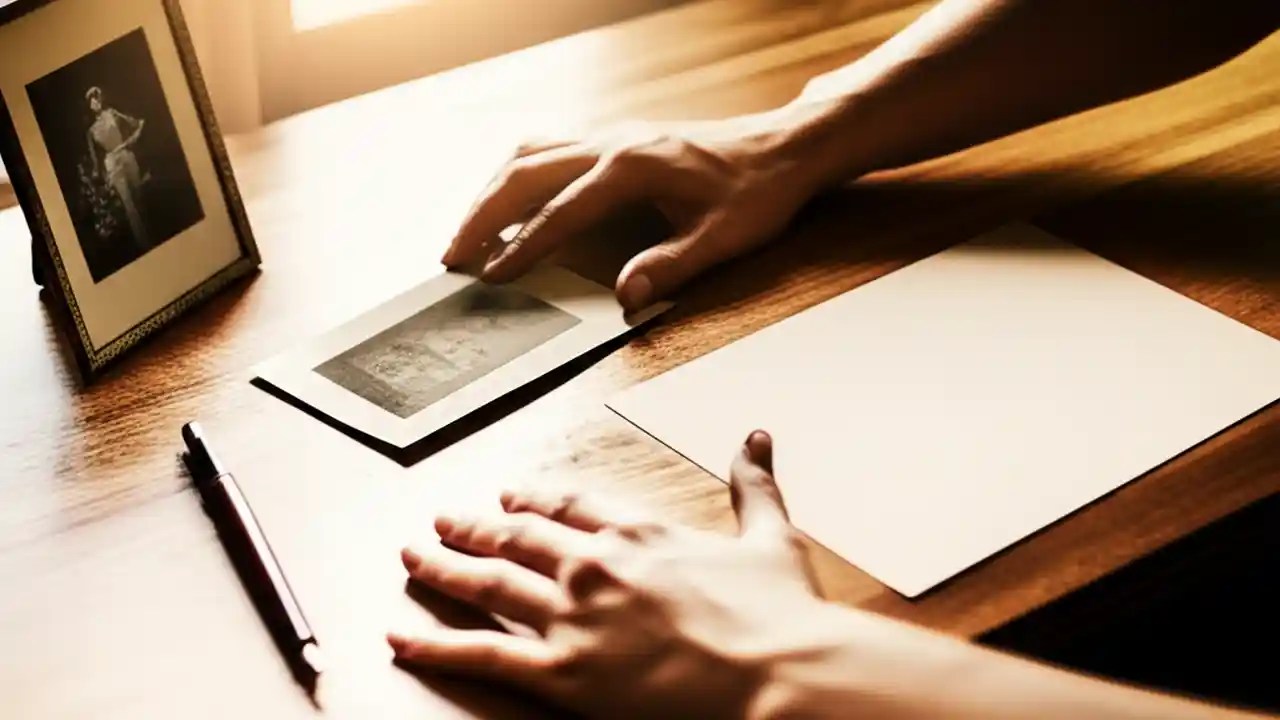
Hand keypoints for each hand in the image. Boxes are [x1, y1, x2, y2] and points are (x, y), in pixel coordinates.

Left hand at [389, 431, 833, 719]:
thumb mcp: (772, 537)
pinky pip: (483, 655)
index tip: (511, 496)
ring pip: (490, 583)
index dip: (533, 500)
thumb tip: (756, 437)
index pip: (569, 506)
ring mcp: (574, 617)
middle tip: (443, 521)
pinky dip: (437, 646)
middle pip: (517, 537)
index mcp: (640, 532)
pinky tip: (404, 639)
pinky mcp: (562, 674)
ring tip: (414, 558)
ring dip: (445, 568)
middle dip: (475, 528)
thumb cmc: (781, 617)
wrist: (782, 676)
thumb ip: (753, 484)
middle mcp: (596, 565)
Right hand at [442, 114, 831, 311]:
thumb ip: (671, 265)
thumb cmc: (758, 191)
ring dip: (493, 190)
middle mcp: (613, 142)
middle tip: (452, 256)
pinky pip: (548, 148)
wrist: (784, 147)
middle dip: (483, 215)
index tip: (492, 277)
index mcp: (634, 167)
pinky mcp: (615, 138)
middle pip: (526, 173)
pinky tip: (508, 200)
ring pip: (531, 154)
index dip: (523, 247)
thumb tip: (625, 298)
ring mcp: (612, 135)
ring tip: (467, 232)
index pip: (561, 211)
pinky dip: (517, 175)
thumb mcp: (724, 237)